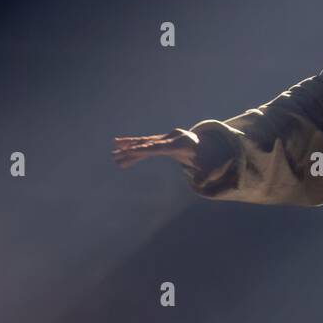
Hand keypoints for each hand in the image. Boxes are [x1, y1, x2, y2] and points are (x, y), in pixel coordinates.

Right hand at [113, 128, 227, 179]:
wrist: (204, 144)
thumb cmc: (207, 158)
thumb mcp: (209, 166)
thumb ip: (206, 174)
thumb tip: (201, 184)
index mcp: (180, 143)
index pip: (160, 147)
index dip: (146, 149)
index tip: (132, 150)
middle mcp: (170, 138)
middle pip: (149, 144)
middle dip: (132, 151)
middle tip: (115, 155)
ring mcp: (164, 138)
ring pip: (144, 143)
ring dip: (128, 149)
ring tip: (113, 154)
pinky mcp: (160, 142)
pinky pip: (144, 145)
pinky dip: (133, 147)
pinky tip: (119, 147)